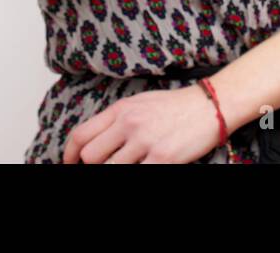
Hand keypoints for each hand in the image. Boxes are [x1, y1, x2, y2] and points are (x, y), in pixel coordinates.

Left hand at [62, 83, 223, 163]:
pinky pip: (136, 174)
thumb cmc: (176, 106)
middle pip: (90, 156)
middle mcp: (129, 123)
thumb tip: (97, 141)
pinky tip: (145, 166)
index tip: (69, 164)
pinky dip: (136, 173)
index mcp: (121, 109)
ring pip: (110, 168)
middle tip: (103, 167)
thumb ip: (117, 120)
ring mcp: (145, 141)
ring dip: (115, 170)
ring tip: (130, 163)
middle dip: (93, 167)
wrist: (210, 106)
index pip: (81, 135)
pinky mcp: (163, 158)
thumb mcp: (140, 104)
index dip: (69, 155)